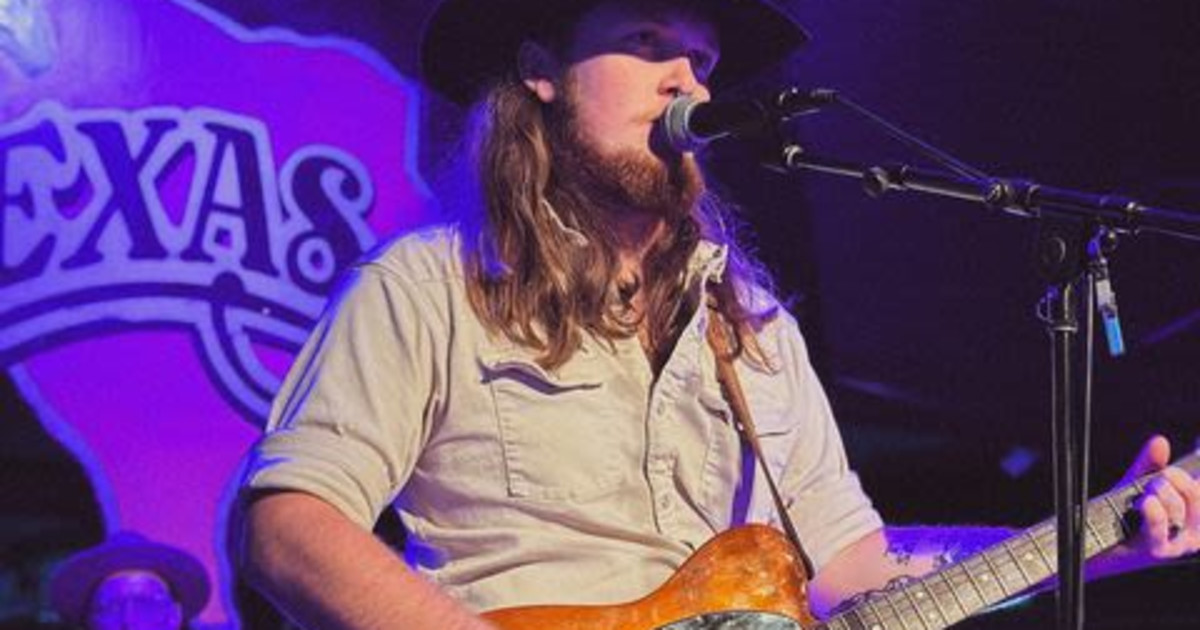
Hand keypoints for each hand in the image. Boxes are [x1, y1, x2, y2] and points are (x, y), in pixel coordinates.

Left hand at [1119, 435, 1199, 561]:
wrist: (1097, 547)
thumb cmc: (1123, 515)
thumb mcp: (1139, 485)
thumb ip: (1151, 464)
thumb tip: (1160, 441)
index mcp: (1196, 516)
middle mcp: (1194, 533)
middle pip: (1196, 494)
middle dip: (1175, 478)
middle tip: (1157, 478)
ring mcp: (1178, 544)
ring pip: (1178, 506)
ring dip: (1158, 491)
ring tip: (1144, 494)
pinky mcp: (1158, 551)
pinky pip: (1160, 523)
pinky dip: (1152, 508)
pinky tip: (1145, 502)